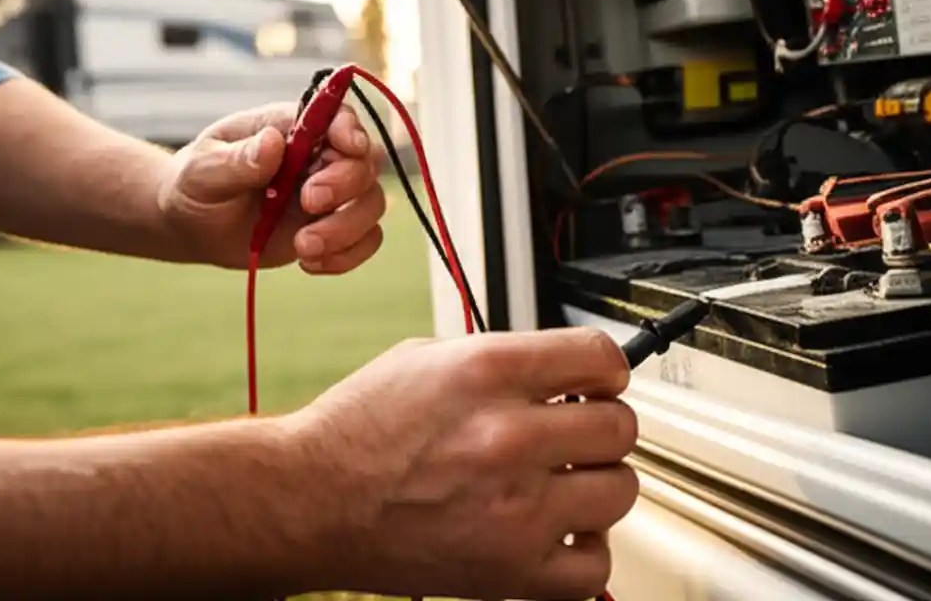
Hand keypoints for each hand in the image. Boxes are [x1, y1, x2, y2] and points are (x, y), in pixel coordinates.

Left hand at [156, 102, 384, 271]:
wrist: (195, 226)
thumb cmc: (197, 184)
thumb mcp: (203, 170)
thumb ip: (237, 159)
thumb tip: (274, 143)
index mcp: (293, 128)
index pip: (338, 116)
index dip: (351, 129)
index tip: (346, 147)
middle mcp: (320, 157)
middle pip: (366, 161)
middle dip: (346, 184)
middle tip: (308, 202)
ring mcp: (332, 195)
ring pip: (372, 204)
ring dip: (346, 228)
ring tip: (302, 247)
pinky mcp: (333, 229)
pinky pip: (365, 240)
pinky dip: (347, 256)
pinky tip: (310, 263)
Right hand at [290, 328, 637, 599]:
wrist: (309, 500)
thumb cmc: (358, 431)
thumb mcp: (427, 358)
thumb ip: (504, 360)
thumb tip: (564, 372)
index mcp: (489, 372)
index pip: (603, 358)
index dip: (605, 369)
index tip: (596, 382)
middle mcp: (508, 436)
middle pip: (621, 426)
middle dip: (601, 424)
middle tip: (574, 432)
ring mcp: (515, 510)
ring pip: (620, 490)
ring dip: (596, 483)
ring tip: (562, 482)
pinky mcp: (510, 571)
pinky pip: (596, 564)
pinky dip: (585, 549)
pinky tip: (556, 529)